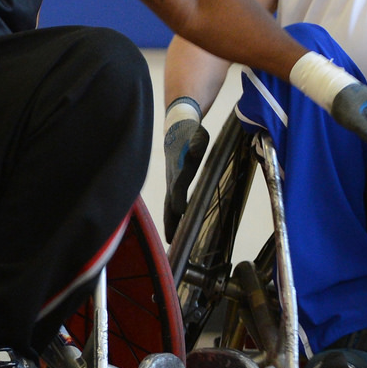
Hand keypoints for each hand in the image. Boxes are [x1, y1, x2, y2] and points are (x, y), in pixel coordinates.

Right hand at [162, 99, 209, 239]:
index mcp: (179, 167)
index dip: (179, 198)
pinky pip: (171, 202)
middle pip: (169, 202)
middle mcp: (172, 177)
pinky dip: (172, 216)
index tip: (180, 211)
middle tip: (171, 240)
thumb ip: (196, 144)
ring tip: (171, 240)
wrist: (176, 127)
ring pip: (168, 205)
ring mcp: (171, 181)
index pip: (178, 185)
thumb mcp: (197, 135)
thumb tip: (195, 152)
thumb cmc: (191, 132)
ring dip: (169, 222)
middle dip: (170, 220)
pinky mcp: (173, 183)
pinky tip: (175, 227)